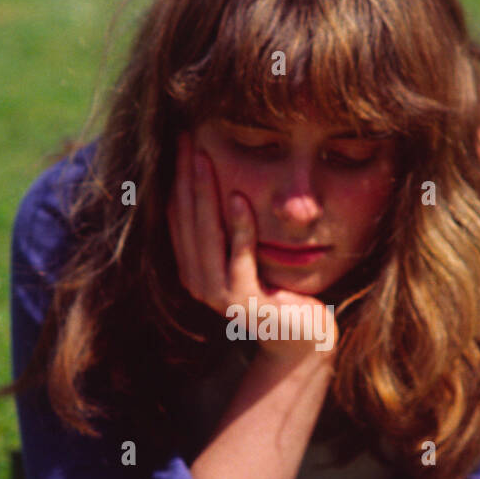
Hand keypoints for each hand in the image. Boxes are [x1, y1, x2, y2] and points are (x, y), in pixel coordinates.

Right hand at [166, 132, 337, 362]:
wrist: (301, 339)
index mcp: (193, 268)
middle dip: (186, 177)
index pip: (178, 214)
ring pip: (206, 236)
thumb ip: (230, 226)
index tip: (183, 141)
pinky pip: (240, 258)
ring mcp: (219, 295)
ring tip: (205, 159)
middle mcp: (198, 282)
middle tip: (188, 139)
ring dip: (205, 195)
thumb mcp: (248, 253)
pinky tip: (240, 198)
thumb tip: (225, 177)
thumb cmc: (279, 290)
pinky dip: (240, 228)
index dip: (178, 177)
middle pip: (186, 220)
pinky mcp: (245, 303)